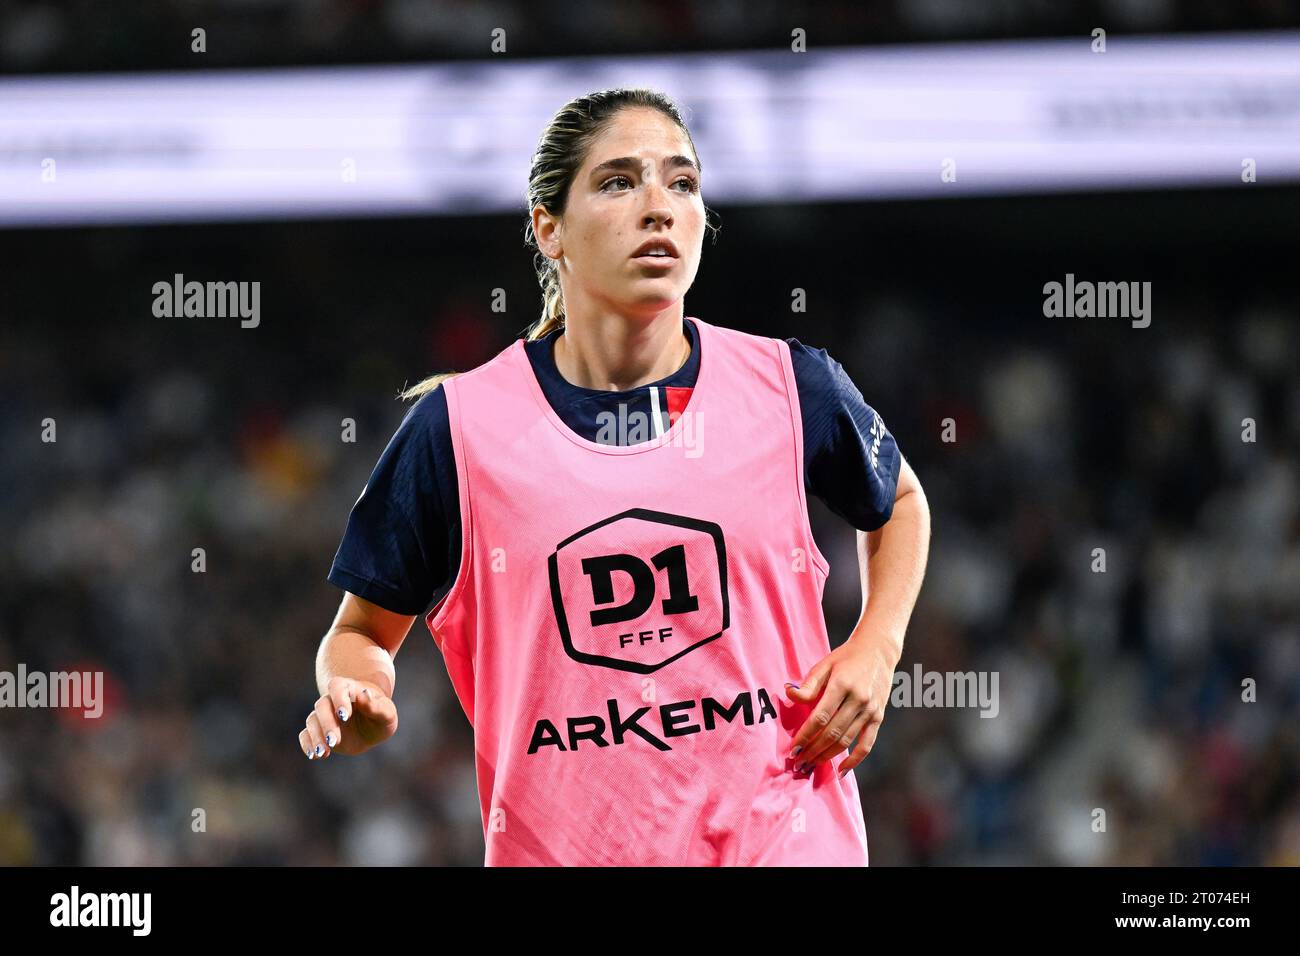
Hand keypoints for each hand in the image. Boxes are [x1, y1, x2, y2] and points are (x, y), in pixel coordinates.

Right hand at [299, 676, 397, 758]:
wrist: (373, 726)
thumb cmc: (381, 714)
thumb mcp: (387, 713)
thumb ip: (377, 706)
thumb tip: (363, 695)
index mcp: (350, 689)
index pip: (337, 686)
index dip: (338, 699)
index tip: (344, 716)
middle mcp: (333, 700)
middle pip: (322, 705)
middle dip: (327, 724)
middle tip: (334, 742)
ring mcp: (325, 715)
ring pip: (312, 720)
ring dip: (316, 736)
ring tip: (324, 753)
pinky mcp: (319, 731)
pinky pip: (305, 735)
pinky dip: (307, 744)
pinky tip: (314, 755)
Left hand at [784, 637, 896, 776]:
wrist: (878, 650)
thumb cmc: (845, 657)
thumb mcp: (824, 664)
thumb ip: (808, 684)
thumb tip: (789, 694)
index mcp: (842, 684)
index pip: (820, 717)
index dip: (805, 735)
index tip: (793, 748)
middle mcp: (858, 699)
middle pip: (832, 732)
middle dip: (813, 750)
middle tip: (798, 762)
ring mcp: (870, 710)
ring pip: (846, 741)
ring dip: (827, 756)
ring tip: (811, 765)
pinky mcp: (878, 717)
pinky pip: (867, 744)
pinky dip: (855, 760)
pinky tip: (842, 770)